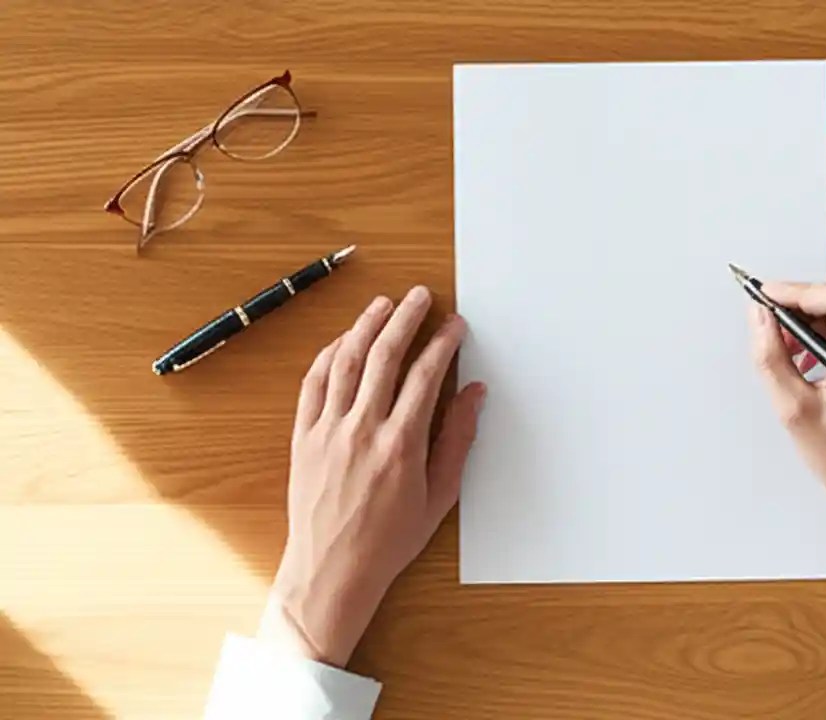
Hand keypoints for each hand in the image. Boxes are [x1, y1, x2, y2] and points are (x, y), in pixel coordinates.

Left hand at [258, 287, 485, 666]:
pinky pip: (314, 384)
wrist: (332, 571)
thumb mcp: (439, 495)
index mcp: (402, 445)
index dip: (443, 343)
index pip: (425, 375)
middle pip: (385, 356)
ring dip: (365, 326)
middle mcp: (363, 430)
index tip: (455, 326)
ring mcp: (328, 431)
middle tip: (420, 297)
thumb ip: (457, 440)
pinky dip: (329, 356)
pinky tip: (343, 341)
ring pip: (346, 362)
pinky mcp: (303, 437)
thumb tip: (474, 395)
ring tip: (383, 304)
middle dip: (406, 319)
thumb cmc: (389, 541)